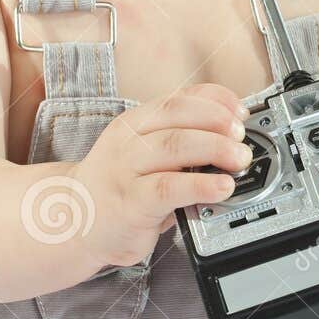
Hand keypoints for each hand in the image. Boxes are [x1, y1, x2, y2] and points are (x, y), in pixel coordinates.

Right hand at [74, 84, 253, 268]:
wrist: (76, 220)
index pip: (179, 97)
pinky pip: (169, 188)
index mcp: (135, 122)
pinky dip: (201, 184)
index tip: (241, 111)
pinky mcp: (131, 202)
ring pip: (175, 145)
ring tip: (239, 159)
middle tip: (242, 137)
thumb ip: (180, 141)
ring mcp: (127, 169)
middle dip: (219, 121)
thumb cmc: (120, 186)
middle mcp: (129, 139)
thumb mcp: (145, 153)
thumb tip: (231, 134)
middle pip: (178, 114)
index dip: (216, 100)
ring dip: (215, 147)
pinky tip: (221, 188)